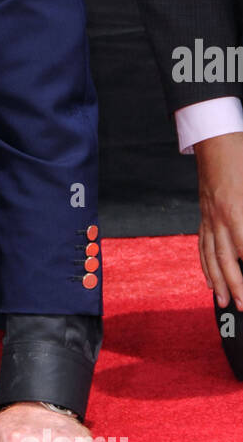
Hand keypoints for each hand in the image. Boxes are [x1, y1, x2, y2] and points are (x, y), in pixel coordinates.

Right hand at [194, 132, 242, 309]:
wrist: (216, 139)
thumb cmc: (241, 157)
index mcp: (236, 210)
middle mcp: (219, 218)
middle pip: (226, 260)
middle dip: (235, 286)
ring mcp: (208, 218)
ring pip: (211, 257)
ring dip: (218, 282)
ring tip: (224, 302)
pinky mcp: (204, 216)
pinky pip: (202, 246)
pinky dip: (205, 266)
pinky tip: (209, 280)